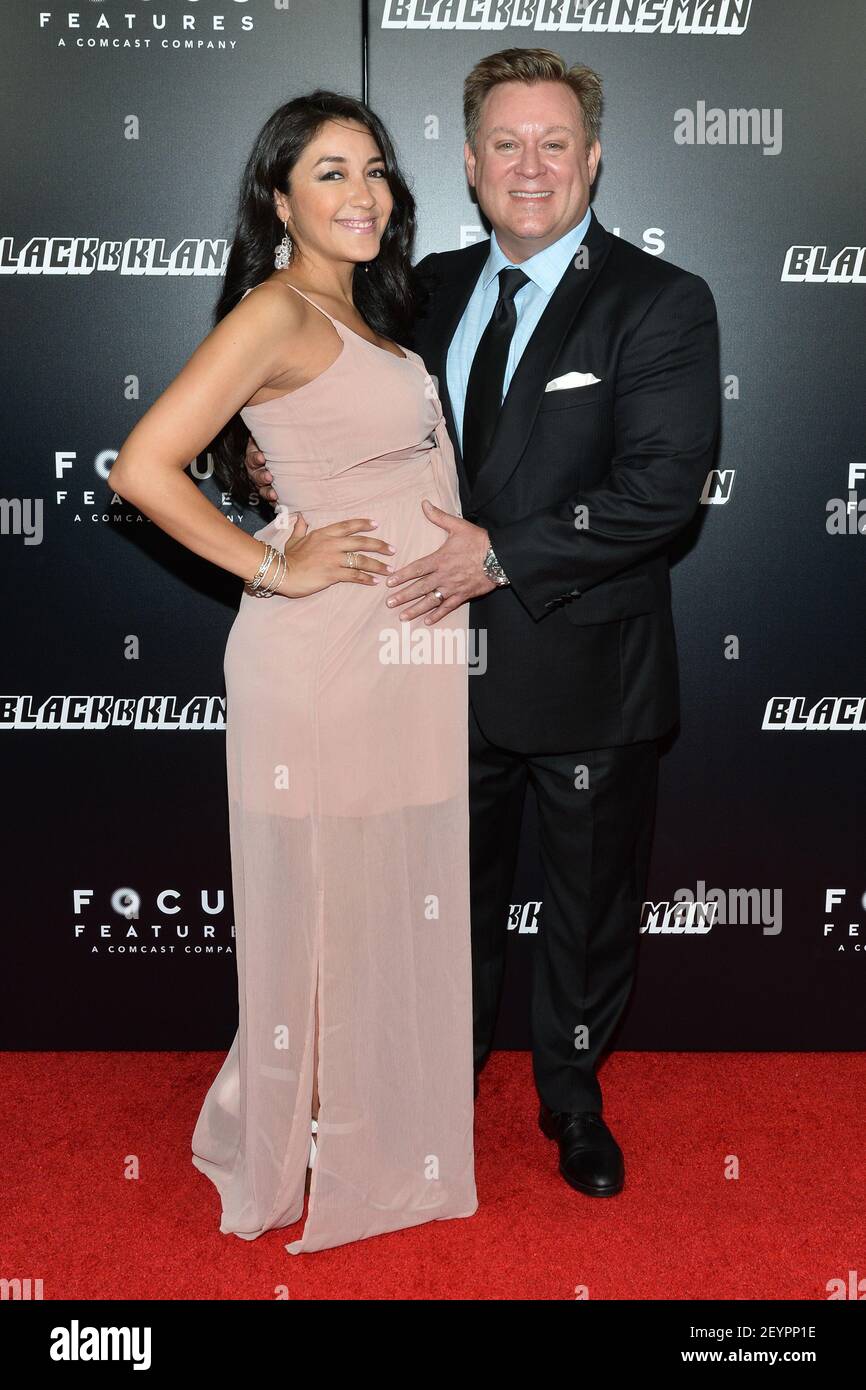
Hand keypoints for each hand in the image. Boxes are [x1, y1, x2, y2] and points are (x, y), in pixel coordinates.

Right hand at [244, 432, 277, 505]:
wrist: (284, 449)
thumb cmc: (280, 440)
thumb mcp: (274, 432)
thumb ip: (277, 427)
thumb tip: (289, 407)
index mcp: (256, 452)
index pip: (252, 455)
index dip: (255, 456)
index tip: (262, 457)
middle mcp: (257, 467)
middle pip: (254, 473)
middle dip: (261, 476)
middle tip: (269, 476)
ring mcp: (261, 480)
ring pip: (260, 487)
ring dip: (266, 491)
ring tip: (274, 494)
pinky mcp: (269, 490)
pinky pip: (269, 498)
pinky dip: (274, 502)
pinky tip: (279, 504)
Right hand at [272, 514, 395, 598]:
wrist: (282, 573)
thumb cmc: (287, 558)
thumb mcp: (294, 540)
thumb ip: (300, 529)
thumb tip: (301, 518)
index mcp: (323, 534)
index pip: (347, 526)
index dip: (363, 524)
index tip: (376, 524)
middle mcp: (331, 544)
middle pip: (361, 542)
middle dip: (379, 545)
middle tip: (392, 549)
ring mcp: (333, 559)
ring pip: (361, 560)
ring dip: (378, 565)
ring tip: (389, 569)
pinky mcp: (332, 574)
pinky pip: (354, 576)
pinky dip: (366, 578)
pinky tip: (375, 582)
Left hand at [384, 499, 495, 622]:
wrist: (500, 557)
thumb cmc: (479, 541)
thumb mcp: (458, 526)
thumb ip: (439, 517)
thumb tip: (424, 504)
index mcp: (440, 559)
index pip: (416, 569)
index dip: (402, 576)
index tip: (389, 582)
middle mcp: (444, 576)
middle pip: (420, 588)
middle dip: (403, 596)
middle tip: (389, 603)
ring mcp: (453, 587)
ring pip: (431, 601)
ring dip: (416, 609)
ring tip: (403, 617)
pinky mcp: (464, 595)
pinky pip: (448, 607)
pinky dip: (438, 614)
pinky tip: (428, 621)